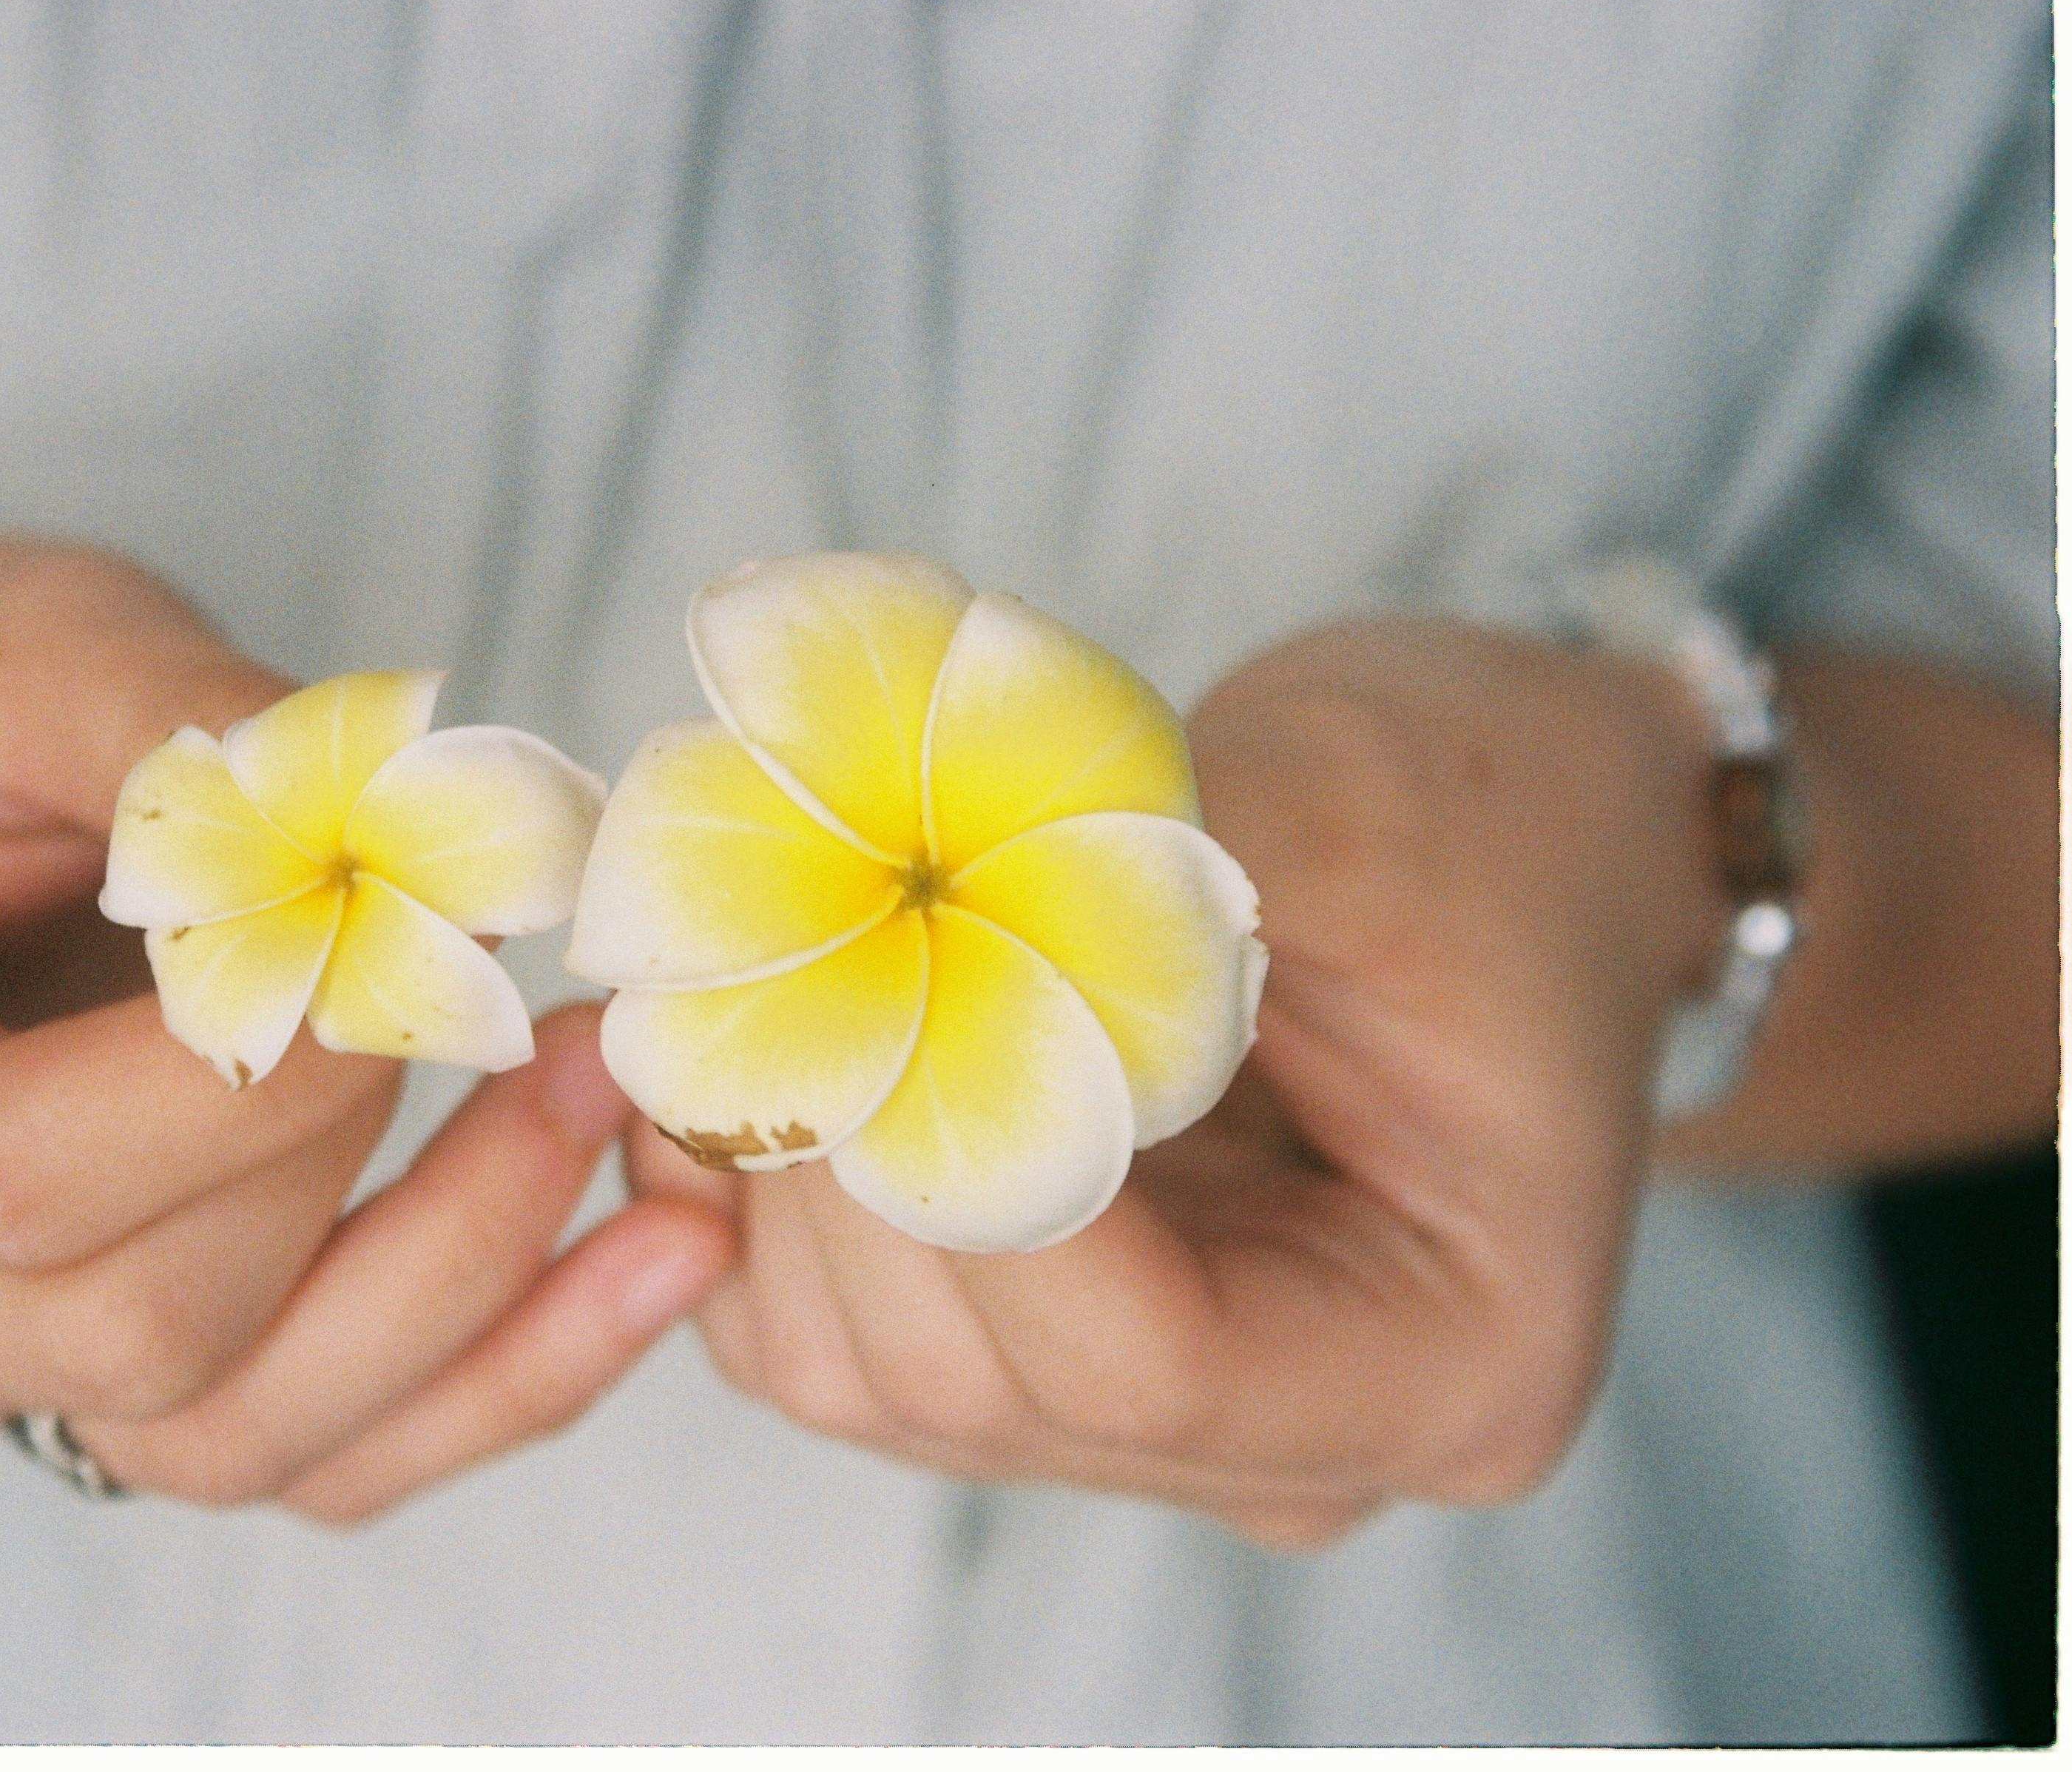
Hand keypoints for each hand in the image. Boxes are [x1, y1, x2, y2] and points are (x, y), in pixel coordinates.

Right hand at [0, 532, 732, 1518]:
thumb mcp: (34, 639)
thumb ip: (214, 751)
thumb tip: (451, 868)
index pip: (1, 1176)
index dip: (250, 1082)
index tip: (419, 942)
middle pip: (132, 1332)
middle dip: (374, 1177)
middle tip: (552, 1016)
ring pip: (233, 1434)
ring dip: (469, 1292)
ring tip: (627, 1119)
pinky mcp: (85, 1369)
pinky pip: (300, 1446)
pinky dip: (486, 1373)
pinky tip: (642, 1263)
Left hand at [627, 619, 1726, 1546]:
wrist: (1513, 835)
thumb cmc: (1497, 819)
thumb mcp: (1366, 800)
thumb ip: (1137, 873)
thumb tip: (881, 893)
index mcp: (1453, 1367)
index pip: (1141, 1362)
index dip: (968, 1179)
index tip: (874, 970)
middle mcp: (1290, 1450)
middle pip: (975, 1385)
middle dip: (845, 1156)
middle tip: (767, 940)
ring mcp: (1143, 1422)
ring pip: (862, 1371)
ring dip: (772, 1169)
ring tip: (746, 966)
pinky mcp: (1029, 1350)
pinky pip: (819, 1322)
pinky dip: (749, 1188)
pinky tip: (736, 1033)